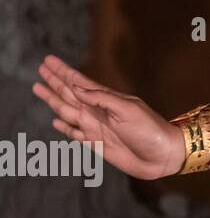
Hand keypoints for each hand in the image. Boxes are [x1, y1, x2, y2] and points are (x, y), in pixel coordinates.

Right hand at [32, 54, 185, 179]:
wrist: (162, 156)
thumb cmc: (150, 130)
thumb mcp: (128, 110)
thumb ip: (101, 99)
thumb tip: (76, 87)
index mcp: (107, 100)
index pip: (79, 82)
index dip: (63, 72)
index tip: (48, 60)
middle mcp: (99, 112)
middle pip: (70, 93)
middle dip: (55, 81)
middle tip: (41, 68)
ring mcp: (96, 127)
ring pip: (67, 111)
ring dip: (53, 100)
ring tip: (39, 88)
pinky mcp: (96, 144)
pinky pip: (74, 134)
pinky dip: (64, 128)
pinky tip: (56, 121)